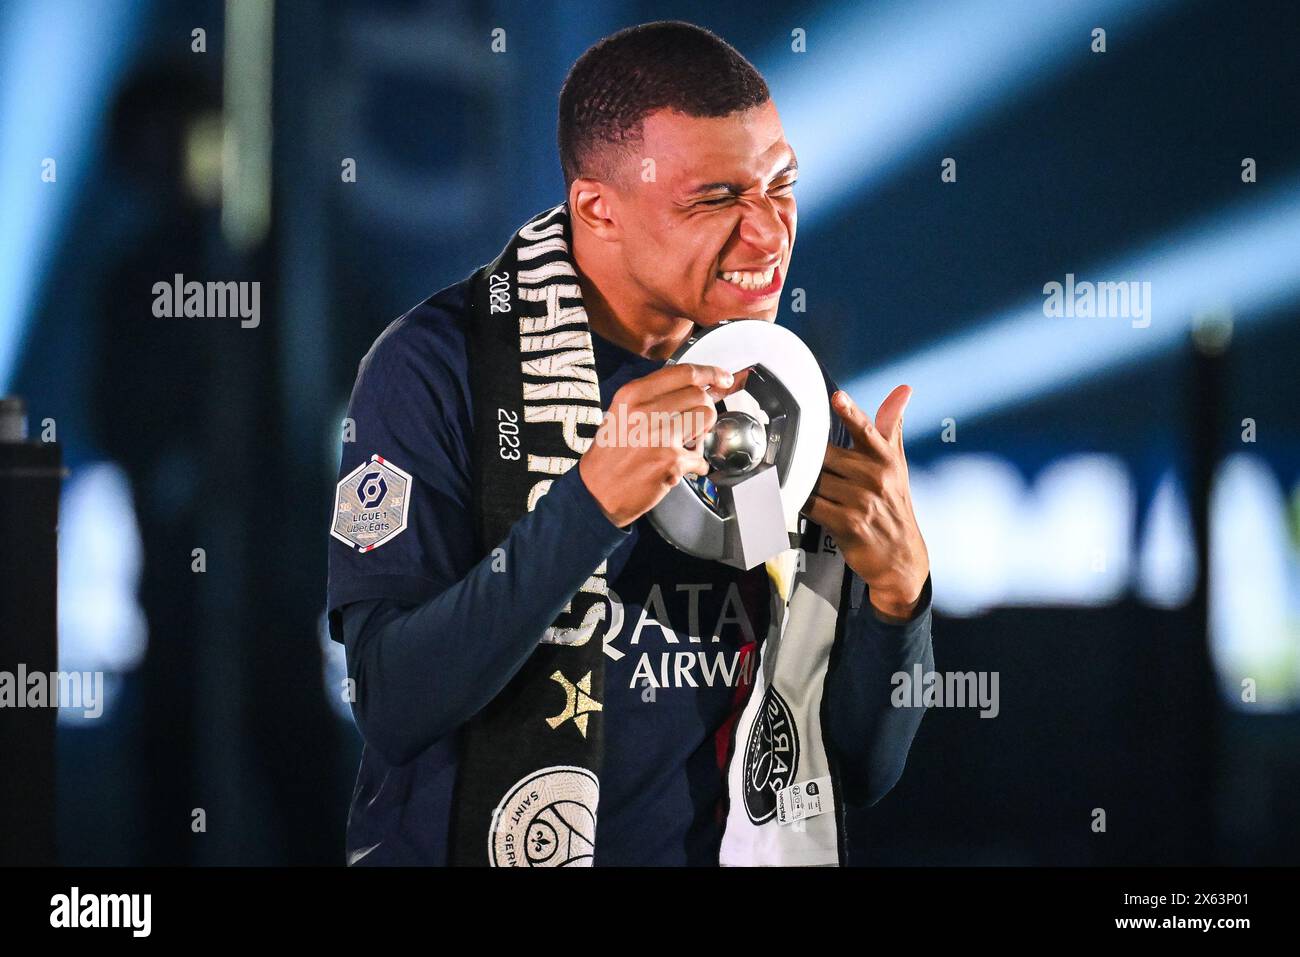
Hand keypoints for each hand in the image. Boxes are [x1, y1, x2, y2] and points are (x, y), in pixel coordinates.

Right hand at [579, 363, 738, 526]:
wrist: (596, 493)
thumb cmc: (610, 455)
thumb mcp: (622, 413)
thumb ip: (654, 397)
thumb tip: (697, 388)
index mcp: (633, 394)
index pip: (684, 373)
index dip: (710, 373)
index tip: (722, 377)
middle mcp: (645, 410)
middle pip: (700, 396)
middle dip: (704, 411)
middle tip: (693, 426)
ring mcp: (659, 434)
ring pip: (706, 419)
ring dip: (702, 434)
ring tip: (686, 446)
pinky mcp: (670, 460)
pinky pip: (700, 458)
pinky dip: (694, 467)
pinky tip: (676, 470)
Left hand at [804, 385, 929, 620]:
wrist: (900, 556)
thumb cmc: (894, 505)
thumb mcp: (897, 464)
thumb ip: (892, 426)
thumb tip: (904, 390)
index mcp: (886, 460)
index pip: (866, 431)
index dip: (851, 413)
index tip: (837, 397)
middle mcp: (875, 478)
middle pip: (826, 456)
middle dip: (805, 455)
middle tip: (784, 448)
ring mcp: (862, 502)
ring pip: (815, 480)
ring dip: (798, 479)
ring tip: (787, 475)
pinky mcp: (847, 524)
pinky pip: (811, 505)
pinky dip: (798, 500)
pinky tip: (791, 497)